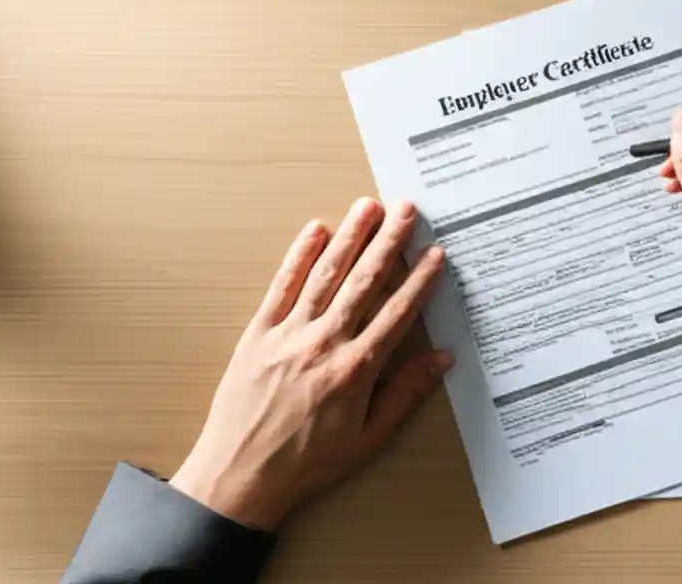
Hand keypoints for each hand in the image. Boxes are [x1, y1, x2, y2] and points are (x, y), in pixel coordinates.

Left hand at [169, 198, 451, 529]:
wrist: (240, 475)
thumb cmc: (307, 464)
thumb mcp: (368, 438)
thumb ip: (406, 393)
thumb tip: (441, 358)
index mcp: (356, 370)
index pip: (397, 313)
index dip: (420, 281)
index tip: (435, 254)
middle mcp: (323, 344)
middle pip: (364, 282)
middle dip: (389, 242)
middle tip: (406, 209)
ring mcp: (288, 335)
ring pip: (326, 275)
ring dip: (349, 237)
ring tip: (367, 206)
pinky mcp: (258, 334)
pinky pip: (282, 287)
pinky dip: (299, 256)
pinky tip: (315, 231)